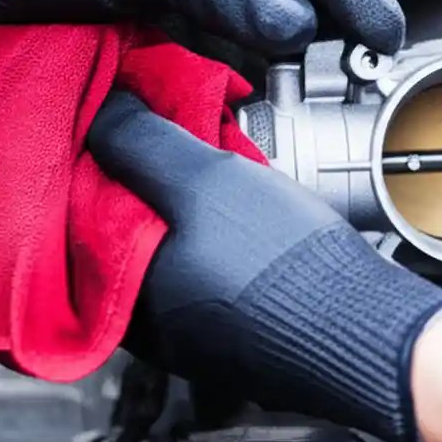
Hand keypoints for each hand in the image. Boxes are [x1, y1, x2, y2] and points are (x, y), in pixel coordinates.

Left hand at [86, 91, 441, 441]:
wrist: (362, 326)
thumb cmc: (281, 263)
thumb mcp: (202, 178)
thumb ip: (141, 141)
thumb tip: (101, 109)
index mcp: (115, 288)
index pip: (79, 206)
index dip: (108, 152)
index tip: (135, 118)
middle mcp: (140, 321)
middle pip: (121, 226)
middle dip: (147, 175)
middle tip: (183, 136)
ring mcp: (184, 331)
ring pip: (164, 245)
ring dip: (182, 202)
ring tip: (219, 166)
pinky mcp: (224, 330)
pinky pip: (199, 268)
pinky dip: (209, 234)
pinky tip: (243, 210)